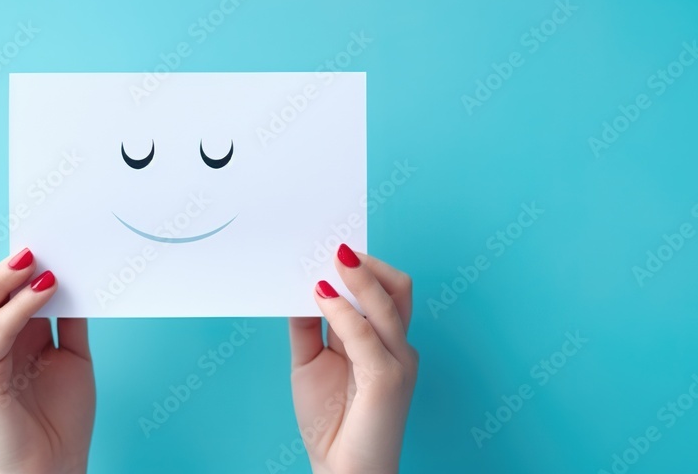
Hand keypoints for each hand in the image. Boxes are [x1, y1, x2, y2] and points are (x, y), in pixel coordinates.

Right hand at [0, 248, 94, 473]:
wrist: (55, 468)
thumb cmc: (62, 418)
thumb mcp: (72, 356)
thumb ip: (69, 319)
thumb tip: (74, 275)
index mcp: (3, 340)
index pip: (3, 293)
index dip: (20, 267)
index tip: (48, 236)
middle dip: (10, 266)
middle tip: (40, 242)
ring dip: (11, 278)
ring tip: (40, 258)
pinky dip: (19, 308)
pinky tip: (45, 289)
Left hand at [288, 244, 417, 473]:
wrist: (342, 472)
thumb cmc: (332, 422)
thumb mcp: (311, 361)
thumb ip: (309, 325)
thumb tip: (299, 286)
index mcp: (383, 342)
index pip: (386, 291)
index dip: (364, 267)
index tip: (331, 247)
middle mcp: (397, 348)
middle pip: (397, 289)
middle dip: (367, 264)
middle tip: (334, 247)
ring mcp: (397, 363)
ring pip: (386, 304)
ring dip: (357, 277)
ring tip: (331, 259)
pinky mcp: (387, 380)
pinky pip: (365, 336)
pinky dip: (343, 311)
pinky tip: (320, 296)